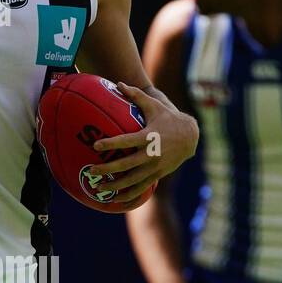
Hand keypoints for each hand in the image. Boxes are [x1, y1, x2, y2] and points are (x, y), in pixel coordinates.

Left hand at [92, 82, 199, 204]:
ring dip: (115, 186)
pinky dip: (129, 195)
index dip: (111, 143)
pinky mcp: (158, 175)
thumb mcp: (154, 105)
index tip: (96, 145)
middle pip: (126, 165)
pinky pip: (142, 188)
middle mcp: (151, 154)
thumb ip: (136, 95)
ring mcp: (155, 167)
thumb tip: (119, 83)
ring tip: (98, 188)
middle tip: (91, 171)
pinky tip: (116, 199)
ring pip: (133, 180)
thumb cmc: (168, 118)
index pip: (126, 141)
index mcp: (148, 136)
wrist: (190, 136)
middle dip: (107, 170)